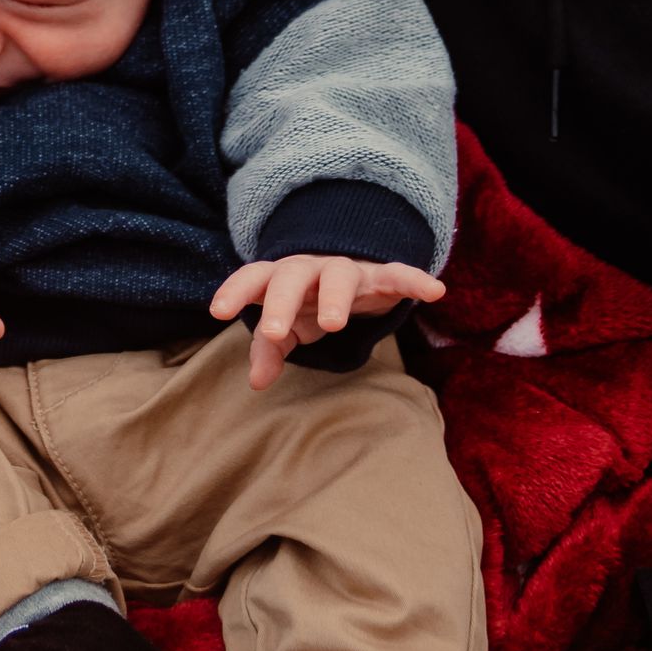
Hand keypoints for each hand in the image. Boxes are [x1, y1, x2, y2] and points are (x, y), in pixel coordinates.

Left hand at [210, 252, 445, 390]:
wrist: (352, 274)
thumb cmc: (309, 302)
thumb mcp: (289, 325)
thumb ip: (268, 348)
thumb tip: (255, 382)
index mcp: (281, 279)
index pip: (254, 277)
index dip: (236, 291)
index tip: (218, 312)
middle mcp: (310, 269)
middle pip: (292, 273)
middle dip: (282, 301)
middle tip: (276, 332)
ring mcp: (347, 270)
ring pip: (339, 273)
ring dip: (334, 296)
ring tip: (333, 325)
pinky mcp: (380, 276)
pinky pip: (397, 274)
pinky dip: (414, 280)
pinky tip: (434, 291)